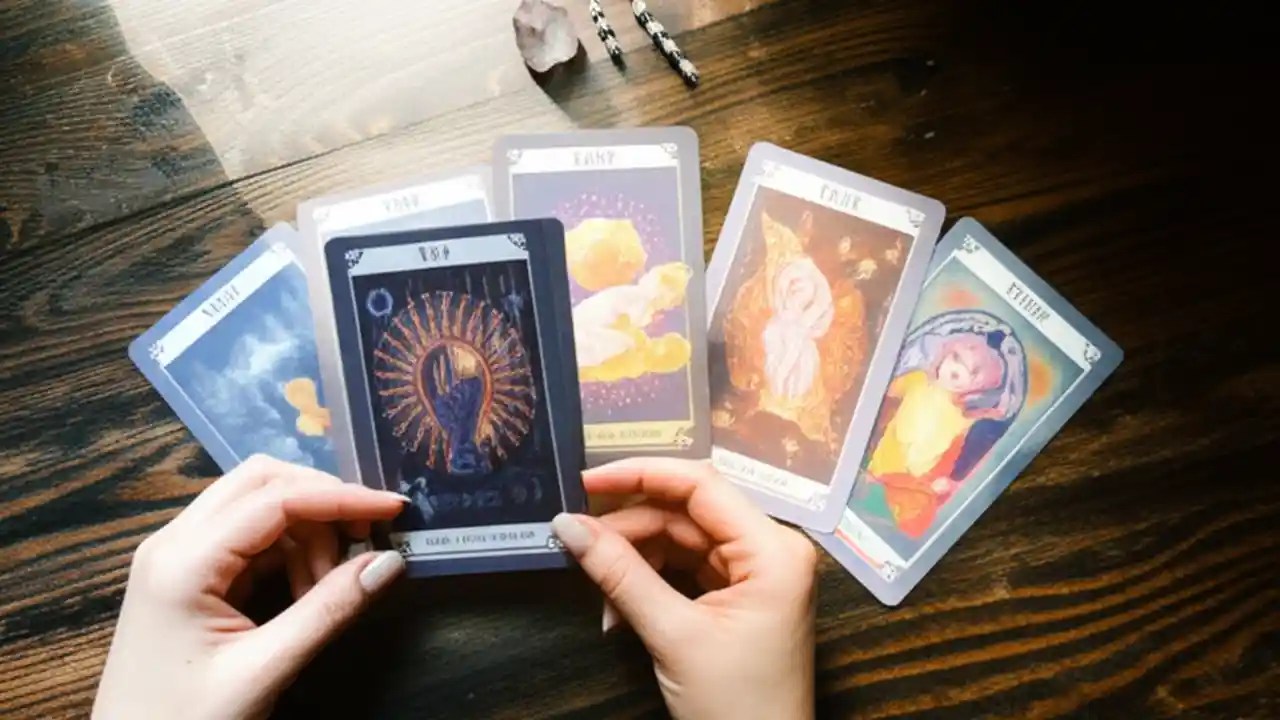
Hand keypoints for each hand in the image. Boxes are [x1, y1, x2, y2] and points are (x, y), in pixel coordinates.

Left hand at [93, 456, 407, 719]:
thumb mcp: (264, 670)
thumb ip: (328, 611)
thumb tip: (390, 562)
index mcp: (182, 561)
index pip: (275, 498)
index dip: (341, 497)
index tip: (394, 509)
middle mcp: (172, 542)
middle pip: (260, 481)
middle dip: (322, 502)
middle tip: (366, 539)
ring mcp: (176, 556)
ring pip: (256, 504)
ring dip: (307, 531)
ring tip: (327, 588)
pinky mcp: (186, 574)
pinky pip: (248, 536)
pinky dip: (289, 550)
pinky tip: (307, 590)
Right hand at [551, 458, 816, 719]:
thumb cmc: (737, 708)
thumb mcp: (673, 635)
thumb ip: (620, 573)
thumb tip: (569, 526)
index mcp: (774, 549)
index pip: (701, 485)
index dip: (640, 475)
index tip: (587, 482)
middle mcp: (772, 549)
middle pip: (688, 511)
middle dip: (630, 528)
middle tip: (577, 540)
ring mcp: (757, 572)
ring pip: (682, 539)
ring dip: (635, 560)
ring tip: (599, 591)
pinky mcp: (741, 595)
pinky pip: (688, 567)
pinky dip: (650, 581)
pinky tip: (617, 607)